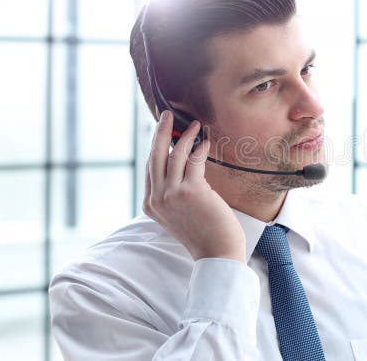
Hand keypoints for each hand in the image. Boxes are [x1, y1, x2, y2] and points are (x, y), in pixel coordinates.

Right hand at [143, 111, 245, 261]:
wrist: (217, 253)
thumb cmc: (203, 232)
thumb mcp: (178, 213)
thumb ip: (172, 193)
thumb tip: (179, 162)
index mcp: (150, 205)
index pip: (150, 167)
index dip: (156, 145)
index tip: (162, 130)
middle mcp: (156, 199)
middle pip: (155, 156)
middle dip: (161, 131)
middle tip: (167, 114)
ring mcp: (171, 195)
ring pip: (174, 155)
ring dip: (185, 136)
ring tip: (196, 125)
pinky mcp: (190, 191)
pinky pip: (193, 160)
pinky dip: (200, 147)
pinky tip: (206, 141)